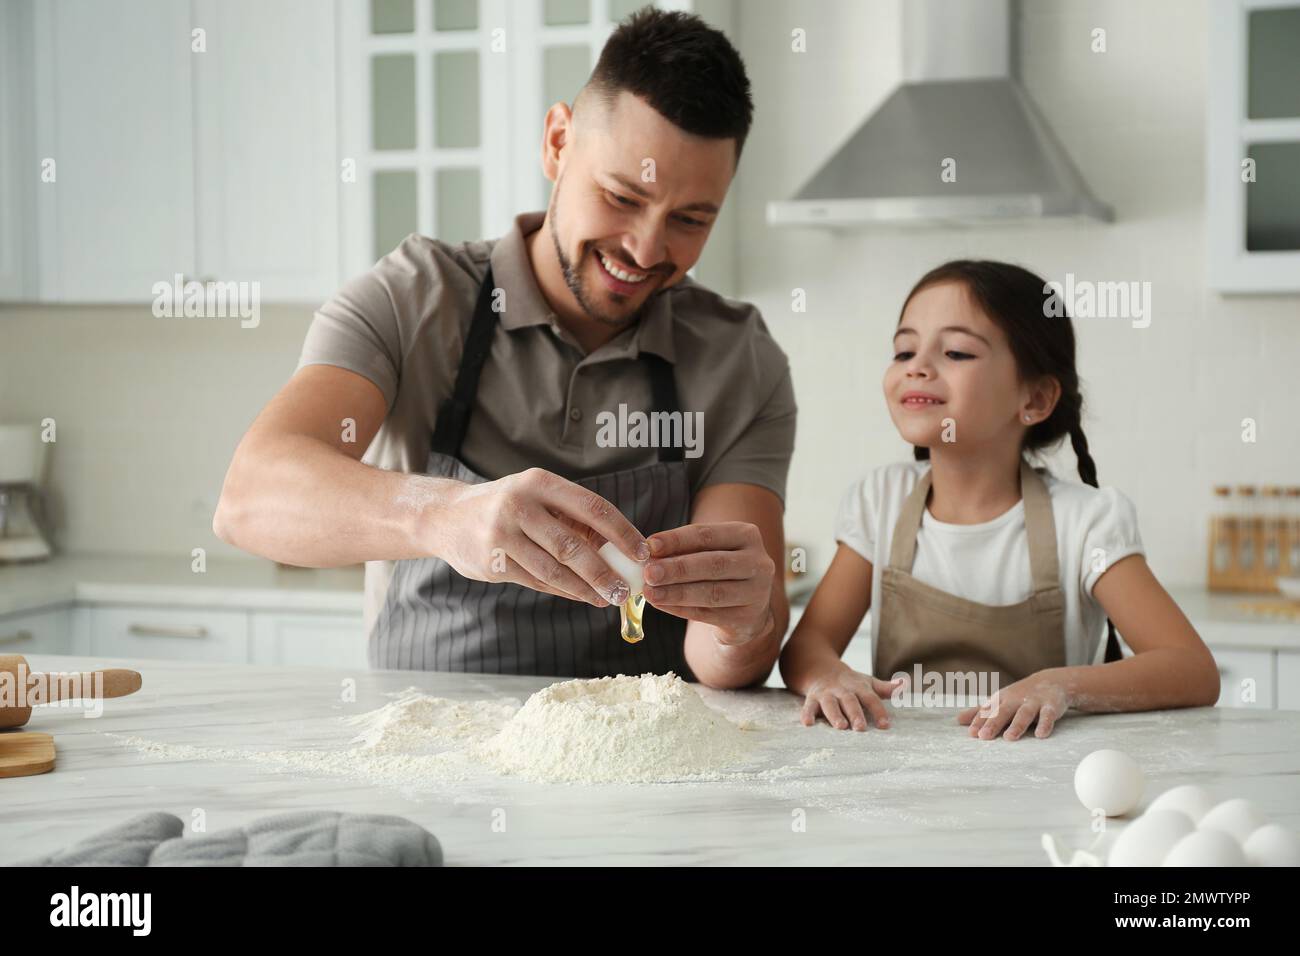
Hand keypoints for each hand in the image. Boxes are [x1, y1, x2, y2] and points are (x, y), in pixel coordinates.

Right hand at [434, 467, 648, 606]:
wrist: (447, 517)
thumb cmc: (507, 507)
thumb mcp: (537, 497)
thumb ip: (572, 518)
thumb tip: (621, 547)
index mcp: (539, 483)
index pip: (592, 507)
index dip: (622, 532)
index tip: (643, 553)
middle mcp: (519, 505)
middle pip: (573, 545)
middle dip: (604, 572)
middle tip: (626, 590)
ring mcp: (502, 534)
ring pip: (554, 569)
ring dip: (585, 589)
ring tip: (607, 599)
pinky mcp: (492, 562)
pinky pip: (536, 581)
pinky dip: (563, 591)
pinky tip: (581, 597)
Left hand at [640, 522, 775, 645]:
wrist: (747, 609)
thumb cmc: (720, 572)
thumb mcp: (708, 553)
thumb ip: (684, 551)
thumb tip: (650, 553)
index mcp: (746, 535)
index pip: (707, 535)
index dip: (677, 540)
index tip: (650, 545)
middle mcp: (758, 562)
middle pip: (713, 564)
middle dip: (678, 568)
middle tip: (649, 572)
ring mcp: (757, 593)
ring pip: (712, 592)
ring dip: (677, 592)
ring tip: (650, 592)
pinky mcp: (747, 618)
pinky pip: (708, 614)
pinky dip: (681, 609)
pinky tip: (661, 604)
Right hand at [799, 662, 904, 730]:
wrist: (818, 667)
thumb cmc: (848, 682)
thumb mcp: (867, 682)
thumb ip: (885, 688)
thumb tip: (905, 684)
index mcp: (858, 687)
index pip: (871, 699)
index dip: (878, 711)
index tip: (885, 725)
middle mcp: (842, 690)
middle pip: (850, 702)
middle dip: (855, 714)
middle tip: (860, 728)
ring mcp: (826, 694)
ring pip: (830, 704)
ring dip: (834, 715)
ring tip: (840, 727)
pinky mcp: (812, 698)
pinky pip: (808, 706)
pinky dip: (807, 714)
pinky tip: (807, 723)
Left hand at [957, 670, 1071, 739]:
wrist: (1051, 681)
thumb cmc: (1020, 695)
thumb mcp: (1000, 701)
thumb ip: (981, 712)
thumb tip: (958, 721)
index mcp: (1002, 700)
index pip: (988, 711)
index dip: (980, 721)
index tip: (971, 733)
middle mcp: (1016, 700)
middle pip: (1003, 712)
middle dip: (993, 723)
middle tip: (983, 736)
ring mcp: (1033, 702)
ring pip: (1024, 714)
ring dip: (1017, 725)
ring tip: (1009, 738)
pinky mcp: (1051, 706)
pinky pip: (1047, 716)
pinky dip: (1045, 724)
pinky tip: (1040, 735)